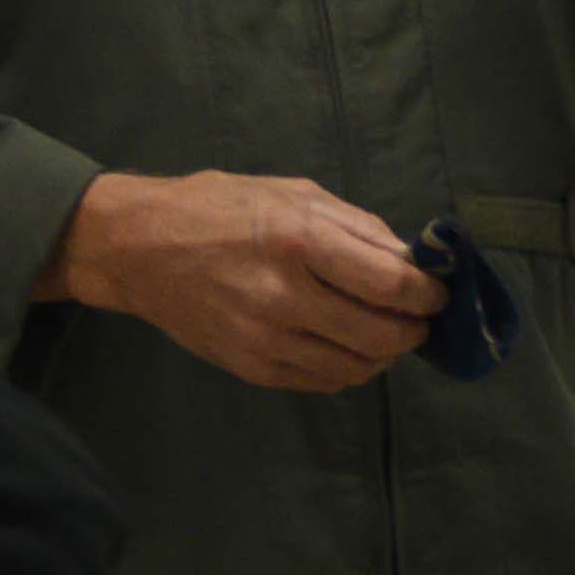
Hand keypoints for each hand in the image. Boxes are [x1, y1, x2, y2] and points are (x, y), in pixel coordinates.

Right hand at [48, 170, 440, 391]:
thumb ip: (358, 228)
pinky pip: (323, 381)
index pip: (390, 284)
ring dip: (385, 354)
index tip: (436, 293)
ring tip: (384, 331)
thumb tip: (412, 261)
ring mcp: (265, 339)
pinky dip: (348, 367)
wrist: (138, 249)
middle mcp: (284, 295)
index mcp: (298, 239)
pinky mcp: (251, 368)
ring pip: (357, 367)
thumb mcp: (293, 193)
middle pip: (382, 335)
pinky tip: (346, 344)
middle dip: (414, 330)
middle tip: (418, 318)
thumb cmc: (220, 208)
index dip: (428, 295)